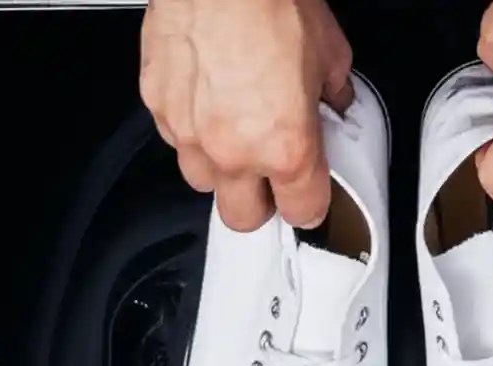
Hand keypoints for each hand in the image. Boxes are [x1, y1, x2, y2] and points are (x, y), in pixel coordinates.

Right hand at [140, 0, 353, 230]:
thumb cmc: (270, 2)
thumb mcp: (331, 54)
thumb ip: (334, 94)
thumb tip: (333, 101)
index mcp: (286, 148)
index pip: (303, 212)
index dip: (310, 203)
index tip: (310, 193)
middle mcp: (234, 150)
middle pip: (244, 217)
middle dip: (261, 202)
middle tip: (271, 176)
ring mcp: (190, 132)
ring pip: (204, 181)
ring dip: (222, 168)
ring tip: (237, 133)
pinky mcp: (158, 106)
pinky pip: (176, 138)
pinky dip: (193, 129)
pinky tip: (209, 100)